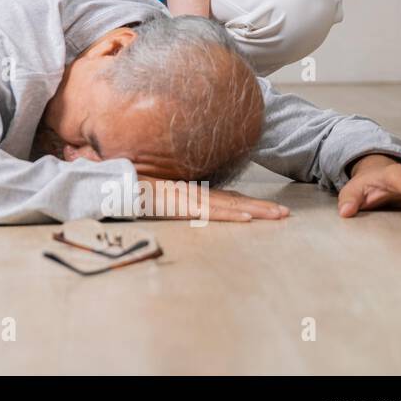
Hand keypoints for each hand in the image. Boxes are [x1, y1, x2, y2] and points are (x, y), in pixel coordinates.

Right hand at [137, 175, 288, 222]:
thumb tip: (184, 203)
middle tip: (286, 214)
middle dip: (261, 207)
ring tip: (276, 216)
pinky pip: (209, 211)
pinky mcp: (180, 205)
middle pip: (233, 200)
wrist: (114, 183)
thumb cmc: (130, 190)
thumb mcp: (155, 194)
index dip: (248, 202)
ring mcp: (188, 198)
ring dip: (254, 211)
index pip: (225, 197)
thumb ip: (170, 197)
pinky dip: (229, 214)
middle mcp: (192, 192)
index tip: (269, 209)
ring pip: (228, 205)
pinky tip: (246, 217)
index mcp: (188, 191)